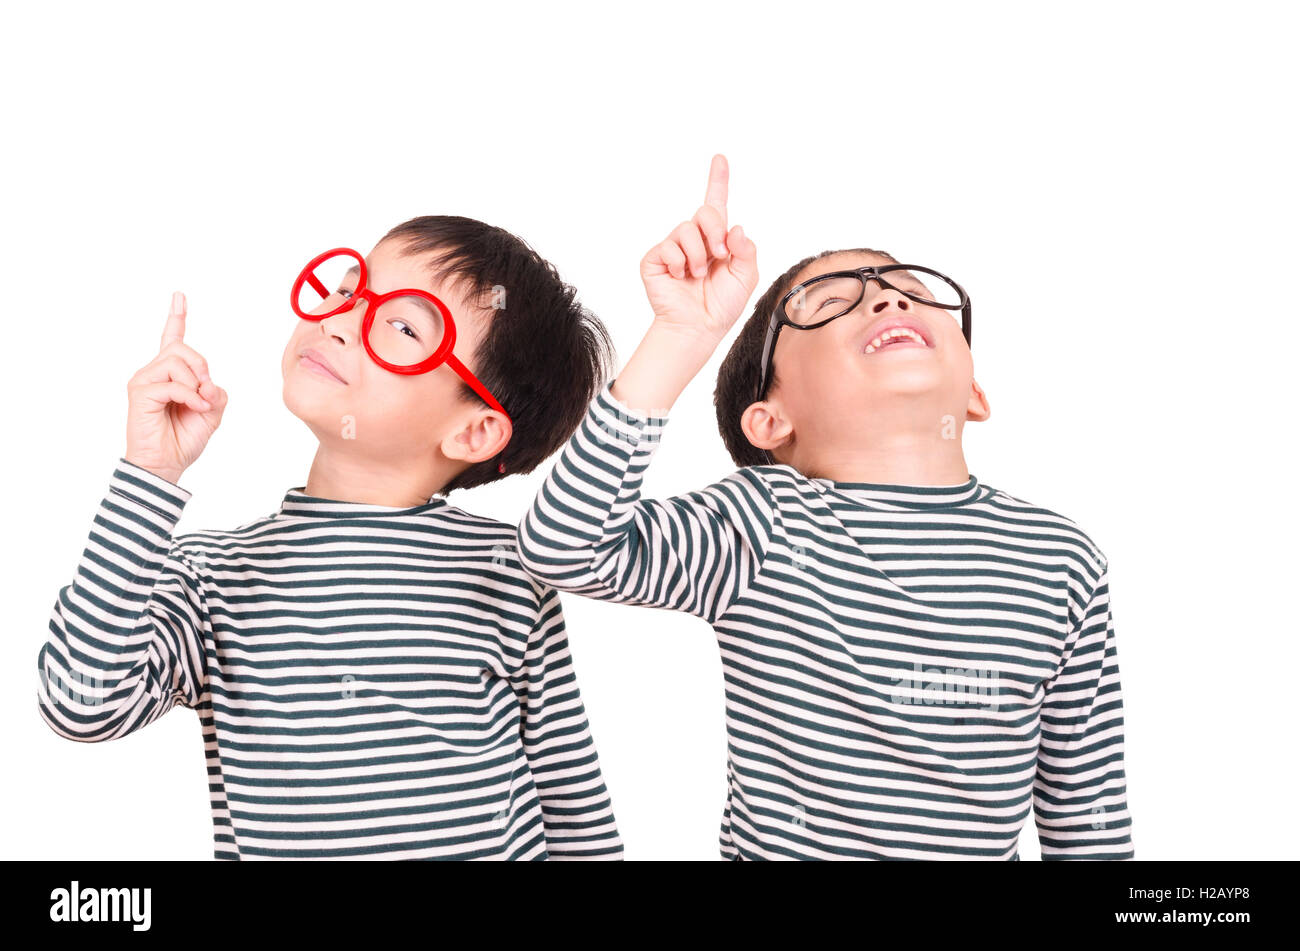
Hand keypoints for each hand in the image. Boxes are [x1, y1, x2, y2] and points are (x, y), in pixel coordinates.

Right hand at [124, 292, 227, 484]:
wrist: (166, 463)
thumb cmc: (184, 438)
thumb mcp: (212, 412)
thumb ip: (215, 391)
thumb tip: (208, 382)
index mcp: (170, 374)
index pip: (172, 339)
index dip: (177, 317)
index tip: (179, 295)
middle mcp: (153, 372)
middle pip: (182, 348)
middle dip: (201, 366)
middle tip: (207, 390)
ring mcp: (144, 381)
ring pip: (176, 362)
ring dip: (195, 383)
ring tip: (198, 404)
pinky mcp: (140, 393)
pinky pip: (172, 384)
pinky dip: (190, 396)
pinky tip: (195, 408)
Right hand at [640, 154, 758, 342]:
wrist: (697, 328)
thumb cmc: (721, 305)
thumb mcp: (745, 277)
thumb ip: (746, 250)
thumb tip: (735, 228)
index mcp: (717, 240)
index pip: (717, 204)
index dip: (718, 180)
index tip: (720, 158)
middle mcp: (695, 240)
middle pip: (705, 212)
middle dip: (715, 231)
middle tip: (719, 255)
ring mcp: (674, 248)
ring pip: (686, 229)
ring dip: (697, 254)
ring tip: (697, 275)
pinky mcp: (657, 259)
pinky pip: (668, 247)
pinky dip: (679, 263)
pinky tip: (680, 278)